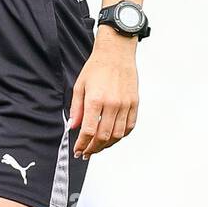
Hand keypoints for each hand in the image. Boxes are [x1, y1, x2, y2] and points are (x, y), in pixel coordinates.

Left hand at [69, 35, 138, 158]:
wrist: (116, 53)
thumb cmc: (97, 67)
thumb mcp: (80, 86)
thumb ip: (76, 108)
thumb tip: (73, 126)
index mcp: (96, 100)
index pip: (88, 131)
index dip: (82, 145)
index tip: (78, 150)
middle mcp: (112, 104)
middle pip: (103, 137)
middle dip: (93, 148)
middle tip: (87, 152)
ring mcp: (125, 104)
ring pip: (118, 135)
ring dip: (107, 145)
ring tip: (98, 147)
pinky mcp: (134, 103)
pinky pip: (129, 126)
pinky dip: (121, 136)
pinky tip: (113, 137)